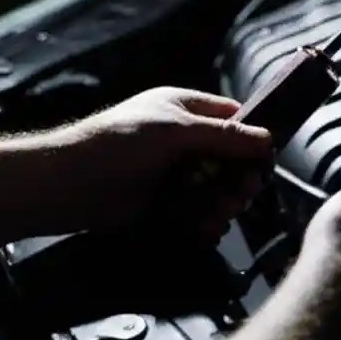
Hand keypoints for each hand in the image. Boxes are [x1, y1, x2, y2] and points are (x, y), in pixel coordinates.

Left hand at [51, 87, 272, 240]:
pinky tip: (205, 229)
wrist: (72, 182)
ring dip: (222, 204)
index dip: (252, 138)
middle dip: (238, 179)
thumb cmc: (121, 142)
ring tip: (218, 215)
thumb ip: (224, 136)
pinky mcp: (164, 204)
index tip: (265, 161)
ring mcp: (174, 173)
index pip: (233, 119)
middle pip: (229, 160)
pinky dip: (204, 223)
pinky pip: (196, 213)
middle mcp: (183, 140)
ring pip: (215, 190)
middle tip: (240, 195)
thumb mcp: (176, 130)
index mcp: (186, 109)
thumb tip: (268, 139)